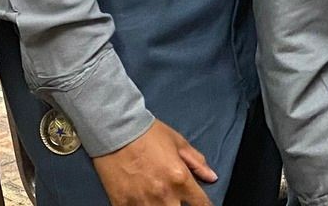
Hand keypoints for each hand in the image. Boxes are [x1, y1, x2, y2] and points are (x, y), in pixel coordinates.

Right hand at [91, 119, 216, 205]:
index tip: (200, 204)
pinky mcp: (122, 205)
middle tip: (176, 198)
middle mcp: (163, 195)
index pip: (201, 204)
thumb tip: (211, 177)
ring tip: (158, 200)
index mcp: (179, 179)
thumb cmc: (148, 134)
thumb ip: (196, 162)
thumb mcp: (178, 143)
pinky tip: (141, 202)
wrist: (116, 130)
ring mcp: (142, 202)